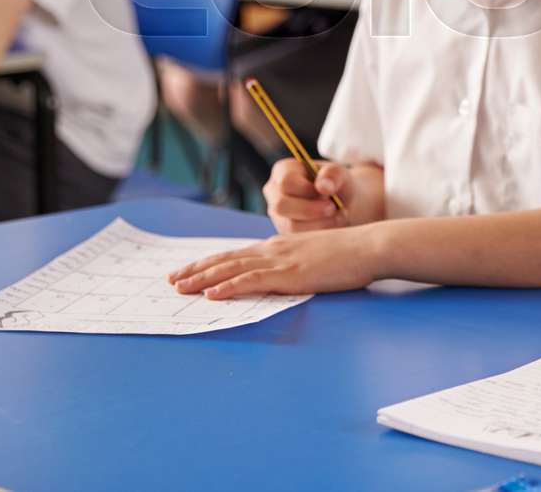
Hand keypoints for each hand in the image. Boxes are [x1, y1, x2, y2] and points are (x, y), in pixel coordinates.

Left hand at [167, 227, 375, 298]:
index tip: (188, 270)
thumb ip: (294, 264)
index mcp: (279, 246)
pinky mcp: (290, 274)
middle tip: (172, 280)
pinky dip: (229, 286)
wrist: (369, 246)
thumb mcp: (315, 256)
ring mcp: (281, 260)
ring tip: (181, 288)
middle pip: (227, 259)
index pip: (236, 254)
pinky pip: (252, 280)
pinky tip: (212, 294)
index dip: (209, 262)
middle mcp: (274, 250)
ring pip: (232, 268)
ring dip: (203, 278)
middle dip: (196, 270)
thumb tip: (281, 277)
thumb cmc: (349, 254)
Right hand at [264, 159, 351, 232]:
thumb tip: (323, 187)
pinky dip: (317, 233)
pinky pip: (296, 238)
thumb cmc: (337, 185)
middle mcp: (274, 192)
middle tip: (333, 209)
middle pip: (281, 205)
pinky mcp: (284, 232)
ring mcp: (277, 214)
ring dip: (318, 223)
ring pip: (289, 225)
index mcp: (283, 171)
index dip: (308, 190)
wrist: (342, 204)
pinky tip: (331, 225)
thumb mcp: (340, 173)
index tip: (327, 194)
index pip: (286, 182)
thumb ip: (333, 174)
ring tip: (336, 216)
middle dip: (311, 210)